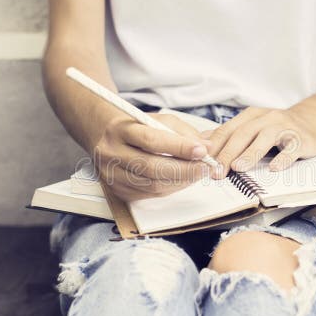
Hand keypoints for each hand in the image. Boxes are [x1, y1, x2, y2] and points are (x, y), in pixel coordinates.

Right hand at [92, 112, 213, 200]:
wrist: (108, 138)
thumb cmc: (138, 127)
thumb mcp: (159, 120)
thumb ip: (183, 132)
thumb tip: (207, 146)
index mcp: (120, 130)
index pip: (151, 140)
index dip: (179, 147)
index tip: (202, 150)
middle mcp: (111, 153)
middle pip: (152, 167)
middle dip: (185, 169)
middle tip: (206, 166)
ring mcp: (112, 175)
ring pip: (152, 184)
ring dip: (182, 181)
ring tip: (199, 173)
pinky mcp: (118, 191)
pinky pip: (150, 195)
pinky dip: (172, 188)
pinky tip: (183, 180)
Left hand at [203, 106, 315, 178]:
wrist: (312, 121)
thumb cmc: (277, 129)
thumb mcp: (252, 127)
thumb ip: (230, 135)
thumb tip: (201, 143)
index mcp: (250, 116)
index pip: (228, 130)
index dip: (214, 146)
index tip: (201, 162)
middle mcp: (266, 118)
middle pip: (243, 134)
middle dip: (228, 153)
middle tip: (217, 172)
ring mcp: (284, 127)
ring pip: (265, 138)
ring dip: (251, 153)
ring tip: (238, 168)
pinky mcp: (301, 139)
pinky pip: (291, 149)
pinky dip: (283, 159)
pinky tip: (274, 169)